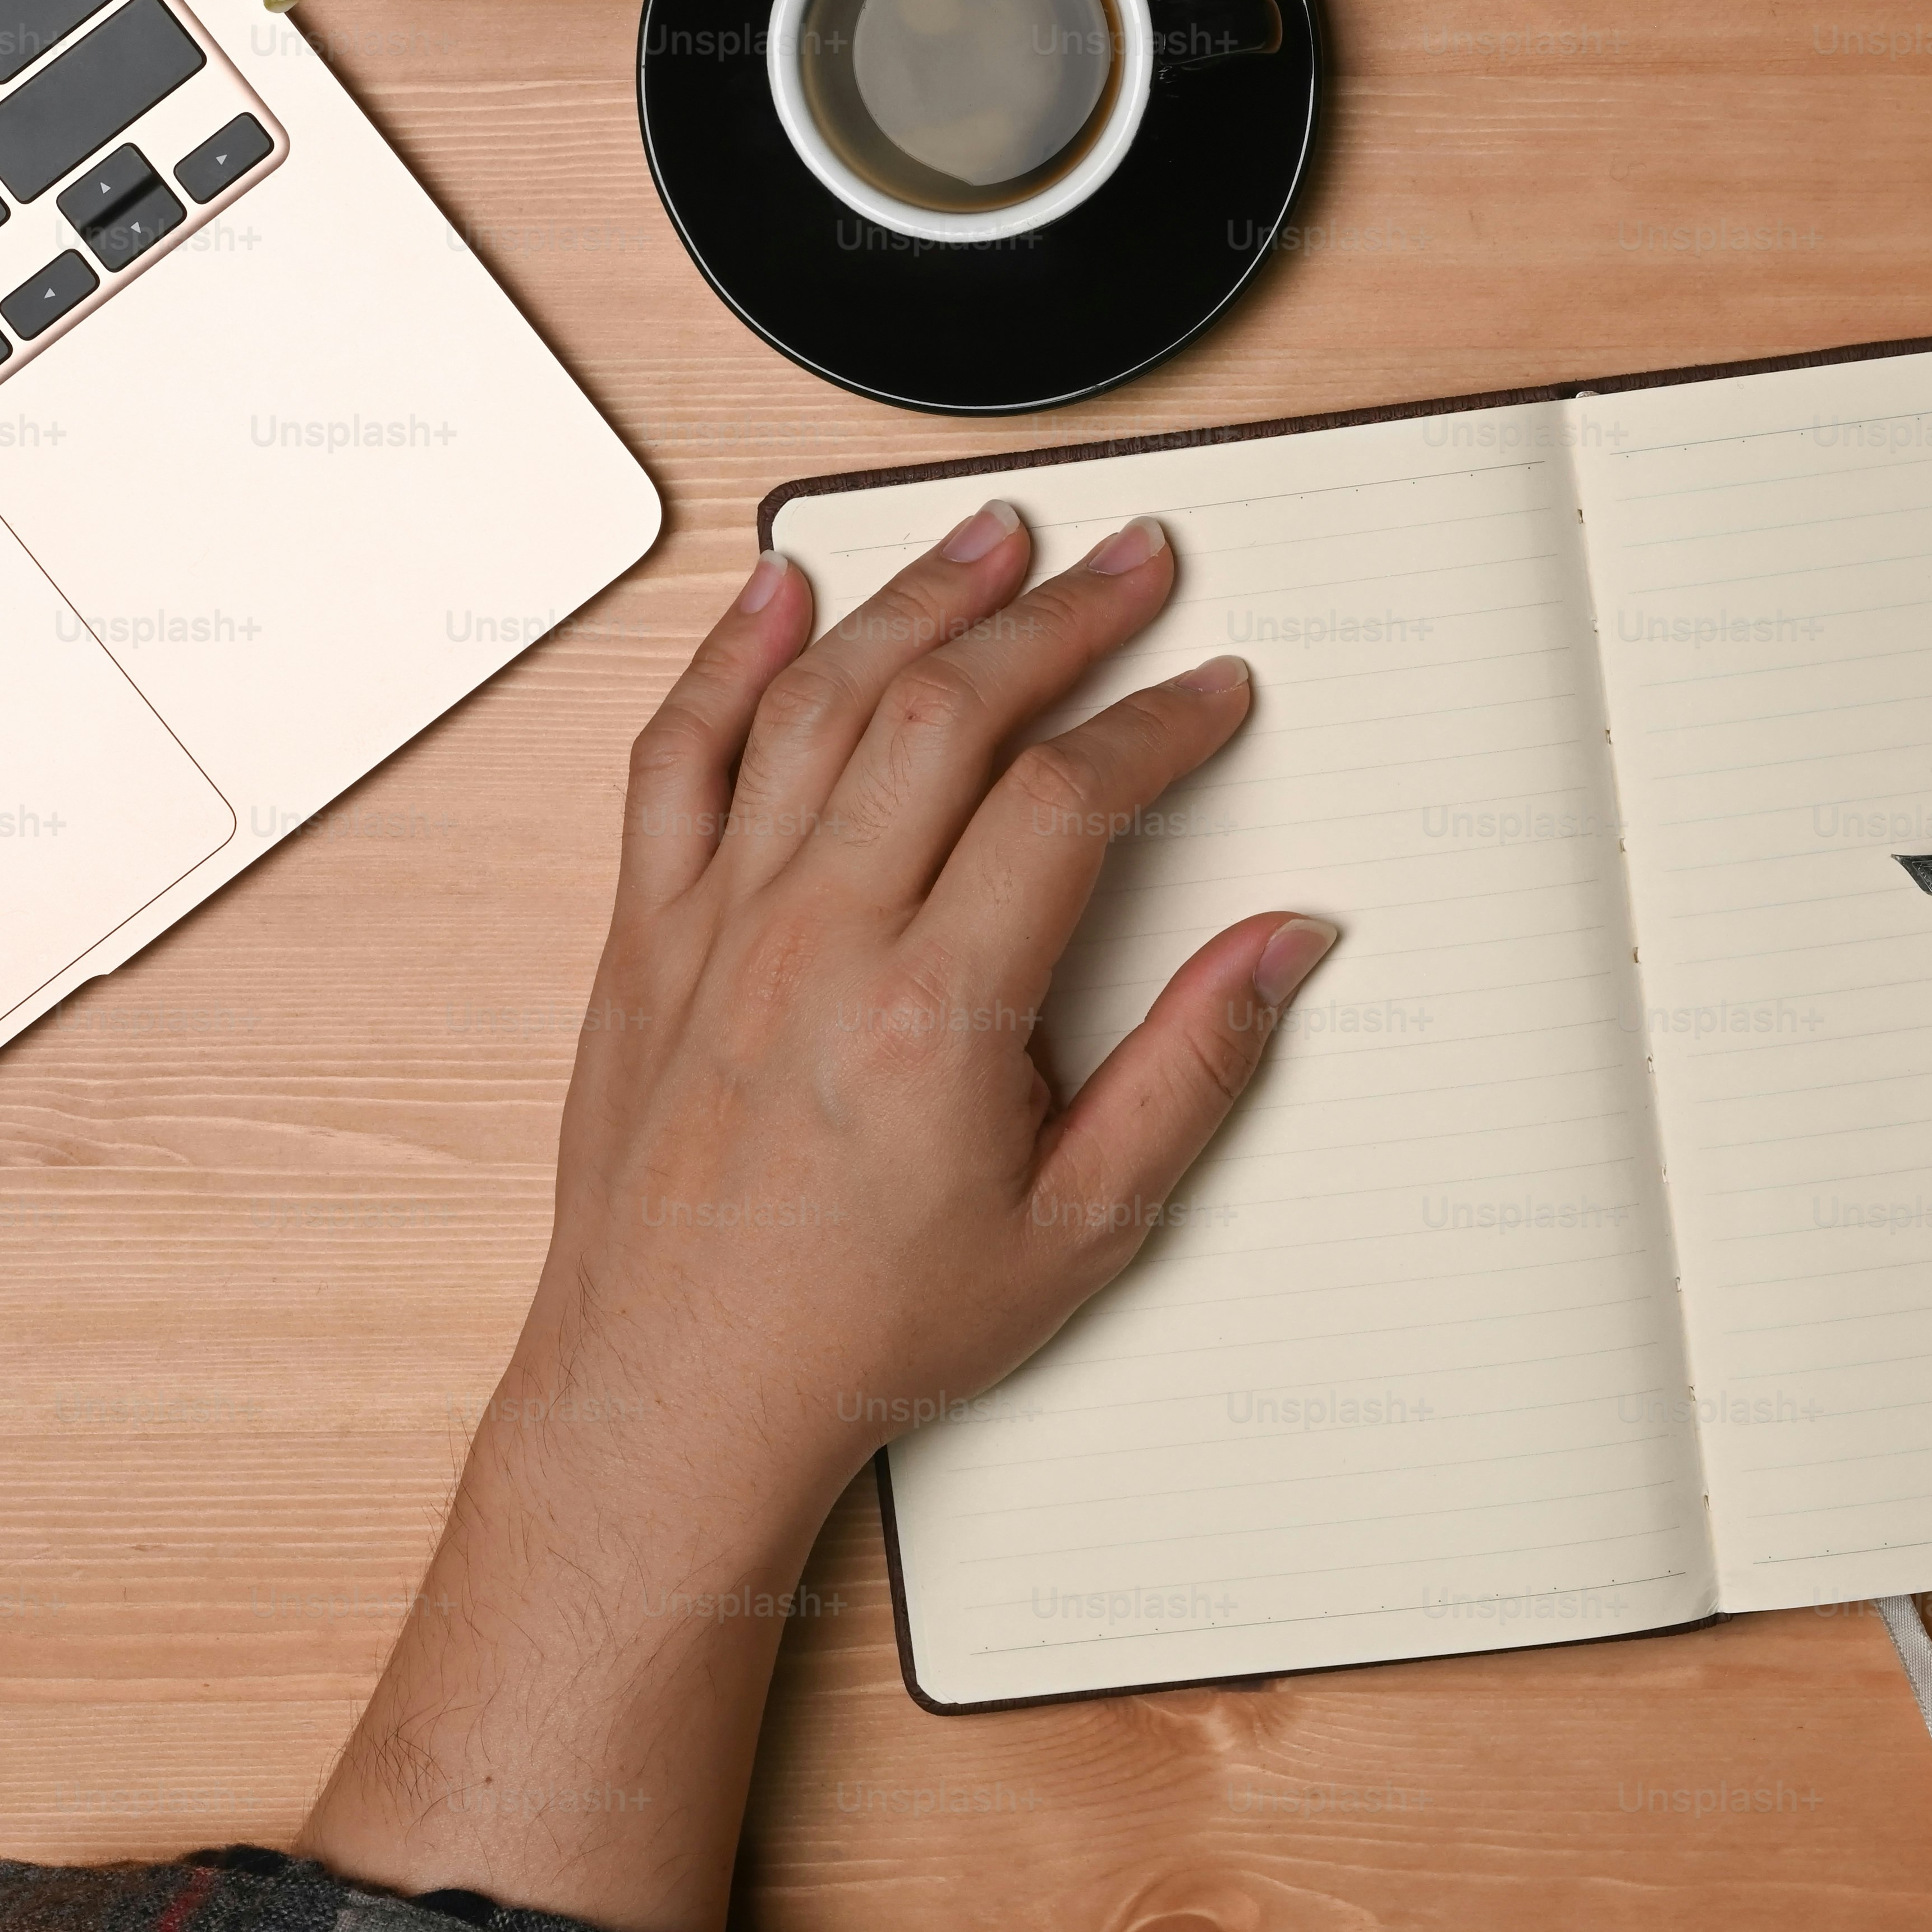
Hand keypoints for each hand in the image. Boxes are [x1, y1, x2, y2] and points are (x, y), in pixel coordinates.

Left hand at [533, 499, 1331, 1505]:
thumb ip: (1192, 1069)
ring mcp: (719, 928)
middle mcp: (816, 944)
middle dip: (1058, 615)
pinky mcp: (649, 936)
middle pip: (947, 709)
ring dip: (915, 598)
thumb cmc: (866, 1327)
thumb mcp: (1081, 1228)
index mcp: (933, 1012)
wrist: (681, 1391)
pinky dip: (727, 662)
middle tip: (1131, 564)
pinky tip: (774, 596)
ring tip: (992, 539)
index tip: (1209, 692)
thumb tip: (1282, 948)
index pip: (1066, 799)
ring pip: (818, 703)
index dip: (1157, 723)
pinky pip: (677, 759)